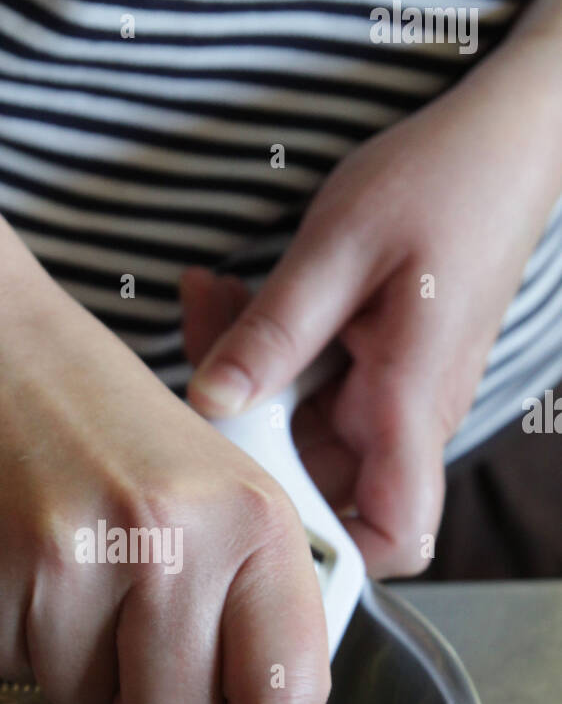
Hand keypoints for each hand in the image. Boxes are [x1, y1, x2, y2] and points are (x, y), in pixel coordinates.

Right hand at [0, 275, 330, 703]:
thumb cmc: (107, 426)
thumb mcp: (222, 489)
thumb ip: (255, 607)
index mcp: (248, 520)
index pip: (283, 687)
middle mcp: (163, 544)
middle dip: (154, 699)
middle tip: (131, 616)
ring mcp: (64, 565)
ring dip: (80, 662)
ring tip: (70, 567)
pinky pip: (13, 676)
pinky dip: (18, 639)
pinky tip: (18, 560)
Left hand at [183, 30, 561, 576]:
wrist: (504, 144)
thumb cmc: (444, 182)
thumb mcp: (340, 247)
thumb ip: (274, 332)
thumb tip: (210, 402)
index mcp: (410, 400)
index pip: (392, 536)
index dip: (331, 559)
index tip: (259, 528)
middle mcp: (406, 417)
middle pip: (315, 483)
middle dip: (241, 437)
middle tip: (200, 356)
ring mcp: (391, 398)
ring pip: (298, 433)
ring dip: (244, 383)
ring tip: (214, 305)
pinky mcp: (375, 371)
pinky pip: (306, 390)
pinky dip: (264, 355)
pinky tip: (235, 302)